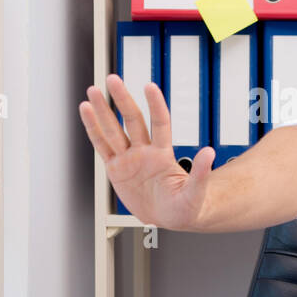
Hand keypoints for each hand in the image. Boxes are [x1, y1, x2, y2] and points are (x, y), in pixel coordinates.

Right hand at [78, 73, 214, 229]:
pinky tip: (86, 112)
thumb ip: (201, 173)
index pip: (160, 123)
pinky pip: (102, 146)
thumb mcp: (196, 193)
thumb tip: (209, 152)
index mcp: (163, 155)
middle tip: (113, 79)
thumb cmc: (186, 206)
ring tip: (93, 91)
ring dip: (103, 110)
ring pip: (113, 130)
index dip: (155, 105)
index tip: (149, 86)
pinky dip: (93, 129)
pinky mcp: (116, 169)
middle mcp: (145, 152)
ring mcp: (129, 158)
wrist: (170, 218)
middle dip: (122, 99)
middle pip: (132, 120)